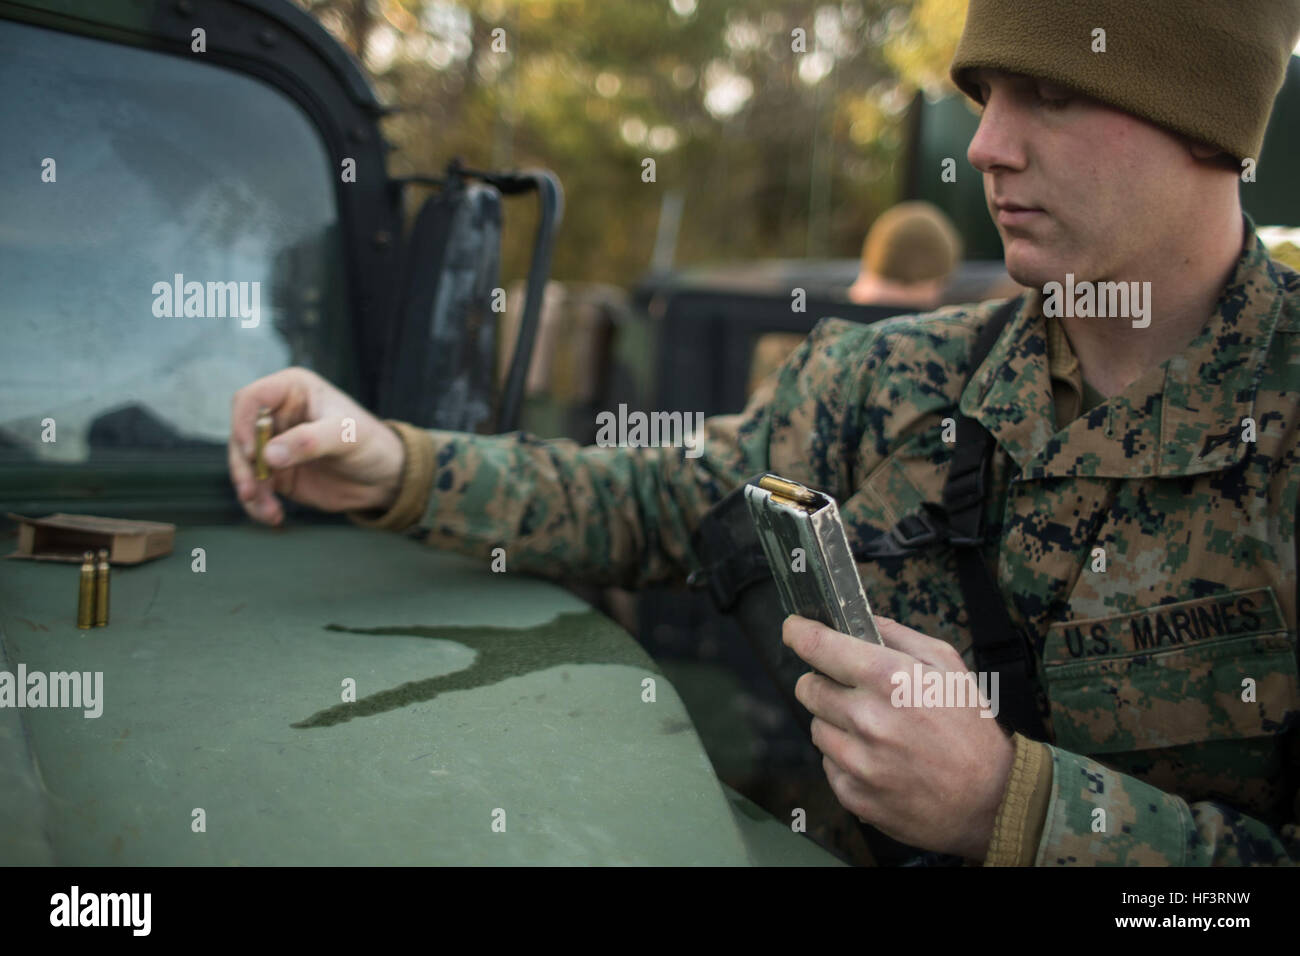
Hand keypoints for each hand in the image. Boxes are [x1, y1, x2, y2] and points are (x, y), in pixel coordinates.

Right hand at [228, 367, 404, 525]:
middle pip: (240, 435)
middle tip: (252, 491)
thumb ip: (310, 441)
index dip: (243, 424)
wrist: (384, 476)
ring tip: (269, 511)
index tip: (255, 453)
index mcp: (291, 389)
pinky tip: (274, 516)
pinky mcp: (276, 472)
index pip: (250, 399)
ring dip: (250, 490)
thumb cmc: (370, 443)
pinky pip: (255, 487)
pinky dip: (259, 503)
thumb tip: (268, 456)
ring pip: (243, 465)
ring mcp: (274, 444)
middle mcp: (276, 414)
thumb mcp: (346, 436)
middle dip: (243, 466)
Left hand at [783, 614, 1014, 860]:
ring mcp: (858, 761)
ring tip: (875, 731)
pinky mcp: (854, 795)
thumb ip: (900, 636)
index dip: (798, 632)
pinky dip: (845, 759)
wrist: (992, 803)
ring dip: (835, 723)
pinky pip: (828, 764)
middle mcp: (867, 719)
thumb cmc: (972, 731)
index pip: (818, 646)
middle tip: (852, 690)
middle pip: (807, 687)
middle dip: (823, 681)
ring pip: (815, 727)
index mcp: (889, 678)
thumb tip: (860, 621)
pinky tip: (878, 760)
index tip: (794, 629)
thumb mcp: (949, 666)